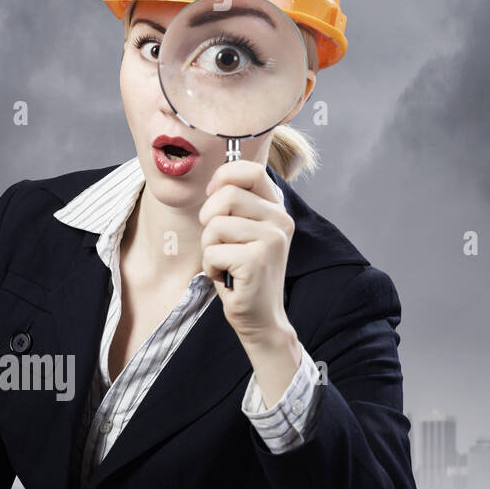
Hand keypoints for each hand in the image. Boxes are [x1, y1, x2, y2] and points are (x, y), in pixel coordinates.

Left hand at [199, 160, 294, 343]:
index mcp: (277, 209)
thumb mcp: (244, 232)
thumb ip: (237, 204)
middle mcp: (280, 220)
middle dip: (209, 219)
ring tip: (225, 262)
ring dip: (209, 247)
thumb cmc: (243, 273)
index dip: (223, 178)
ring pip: (215, 224)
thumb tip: (215, 180)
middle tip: (219, 242)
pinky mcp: (257, 260)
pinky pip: (212, 251)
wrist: (261, 317)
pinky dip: (210, 267)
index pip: (250, 171)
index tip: (214, 197)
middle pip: (226, 195)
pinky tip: (226, 276)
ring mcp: (272, 240)